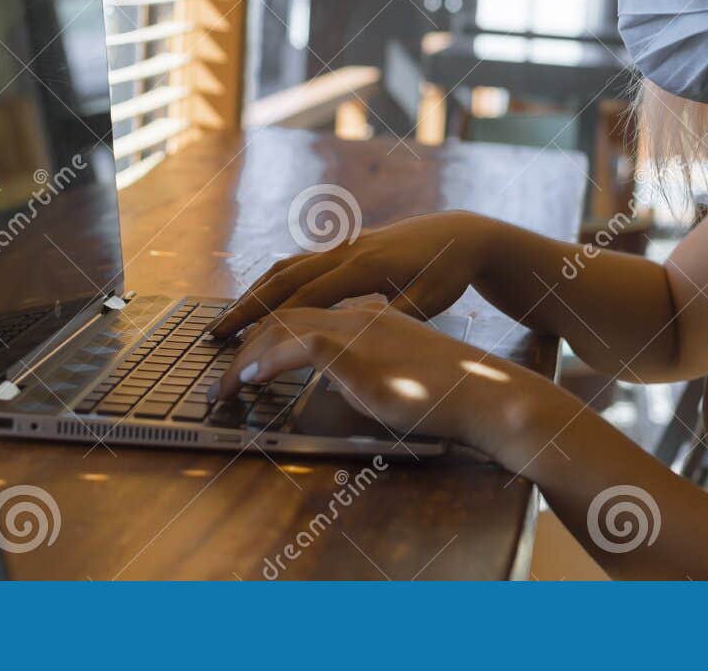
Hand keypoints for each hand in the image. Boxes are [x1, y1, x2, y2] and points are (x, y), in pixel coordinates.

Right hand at [210, 211, 495, 337]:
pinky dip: (273, 282)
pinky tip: (261, 301)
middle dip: (247, 307)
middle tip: (215, 335)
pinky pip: (298, 263)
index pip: (307, 298)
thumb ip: (399, 316)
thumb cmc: (448, 271)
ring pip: (286, 267)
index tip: (247, 348)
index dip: (275, 323)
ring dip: (254, 292)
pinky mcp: (344, 247)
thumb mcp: (432, 300)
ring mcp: (342, 246)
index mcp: (364, 267)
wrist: (460, 234)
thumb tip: (369, 334)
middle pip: (283, 279)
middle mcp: (346, 251)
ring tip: (227, 321)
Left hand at [210, 299, 539, 451]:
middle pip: (286, 313)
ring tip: (223, 384)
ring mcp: (358, 331)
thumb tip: (338, 385)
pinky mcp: (358, 353)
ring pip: (284, 326)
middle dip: (246, 341)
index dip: (269, 332)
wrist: (486, 394)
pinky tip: (245, 379)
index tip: (243, 358)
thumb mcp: (399, 374)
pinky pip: (297, 347)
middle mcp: (359, 316)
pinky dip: (264, 362)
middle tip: (221, 376)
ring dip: (245, 354)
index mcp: (369, 317)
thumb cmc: (450, 393)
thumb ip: (367, 371)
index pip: (305, 312)